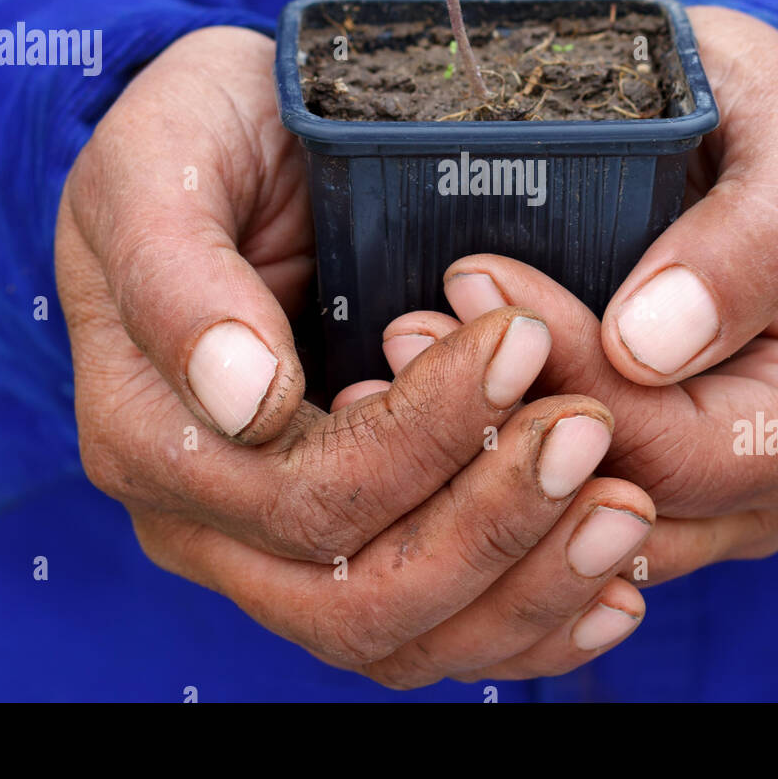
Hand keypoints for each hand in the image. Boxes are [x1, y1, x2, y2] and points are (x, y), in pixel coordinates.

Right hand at [55, 26, 654, 685]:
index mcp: (152, 437)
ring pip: (403, 635)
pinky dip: (526, 624)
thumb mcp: (160, 165)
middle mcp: (207, 519)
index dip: (426, 434)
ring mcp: (275, 548)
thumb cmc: (198, 143)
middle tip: (593, 434)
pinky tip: (614, 590)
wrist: (234, 146)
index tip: (525, 339)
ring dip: (527, 587)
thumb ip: (177, 278)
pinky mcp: (345, 545)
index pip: (304, 490)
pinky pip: (434, 630)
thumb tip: (245, 399)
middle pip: (356, 595)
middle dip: (492, 523)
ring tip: (625, 511)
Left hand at [379, 7, 777, 584]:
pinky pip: (532, 515)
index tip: (476, 277)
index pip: (686, 455)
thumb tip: (654, 346)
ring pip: (559, 526)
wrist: (703, 118)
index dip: (576, 379)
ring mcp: (684, 504)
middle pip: (615, 505)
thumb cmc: (762, 112)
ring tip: (392, 353)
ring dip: (465, 450)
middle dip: (500, 421)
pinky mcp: (611, 486)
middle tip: (406, 326)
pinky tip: (400, 396)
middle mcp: (763, 491)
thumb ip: (758, 231)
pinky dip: (465, 462)